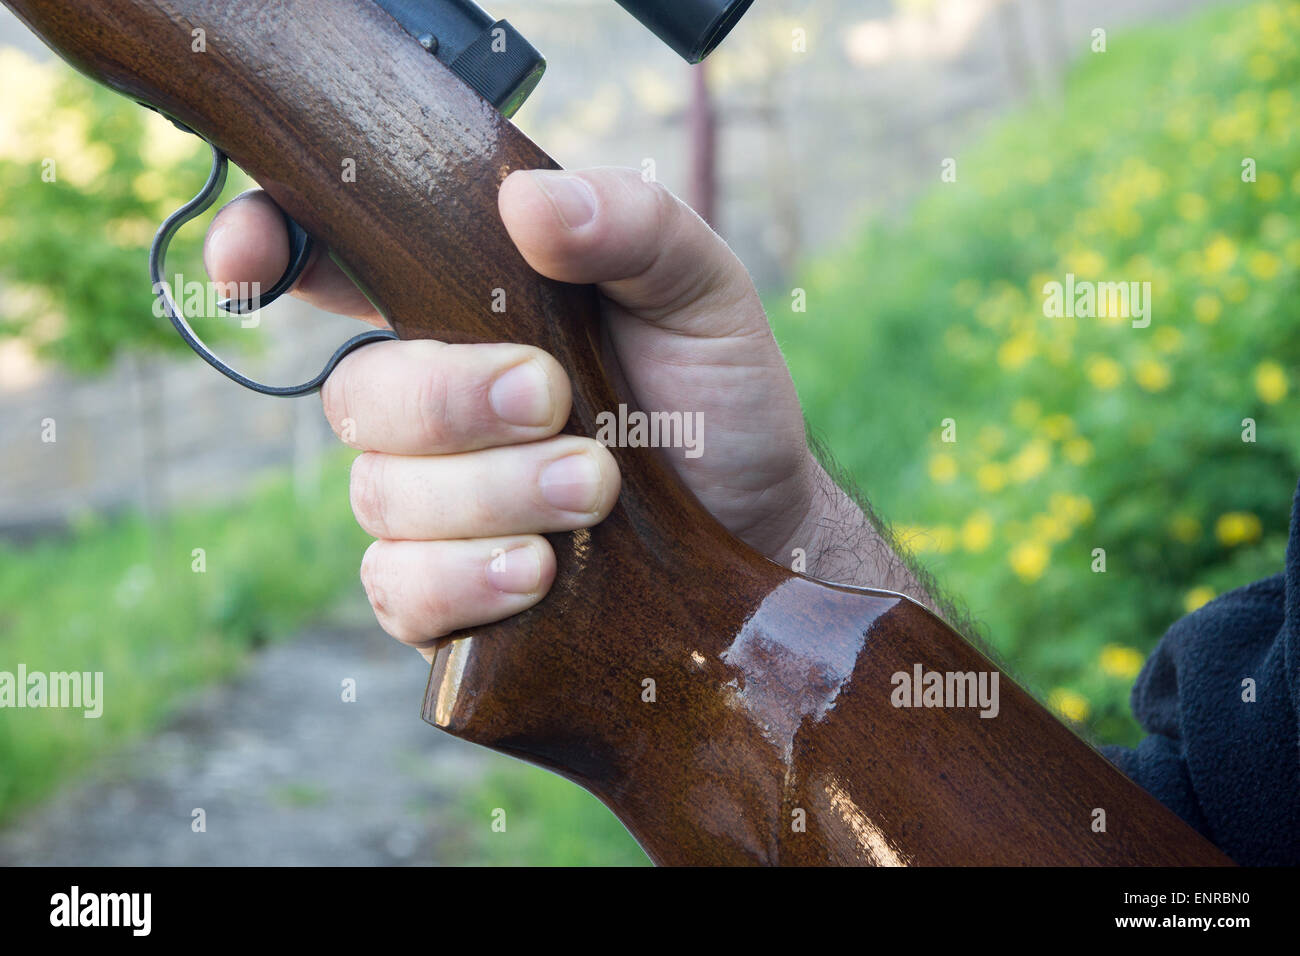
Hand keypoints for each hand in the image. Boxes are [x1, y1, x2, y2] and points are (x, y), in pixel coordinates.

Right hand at [205, 167, 908, 660]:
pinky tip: (538, 571)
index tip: (258, 268)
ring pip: (382, 498)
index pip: (328, 266)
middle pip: (357, 398)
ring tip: (594, 489)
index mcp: (464, 309)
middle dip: (452, 402)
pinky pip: (400, 592)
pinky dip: (464, 580)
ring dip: (490, 494)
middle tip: (557, 401)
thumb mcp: (699, 291)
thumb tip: (527, 202)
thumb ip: (632, 226)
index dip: (269, 251)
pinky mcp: (448, 592)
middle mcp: (433, 405)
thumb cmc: (715, 398)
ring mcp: (433, 503)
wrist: (757, 523)